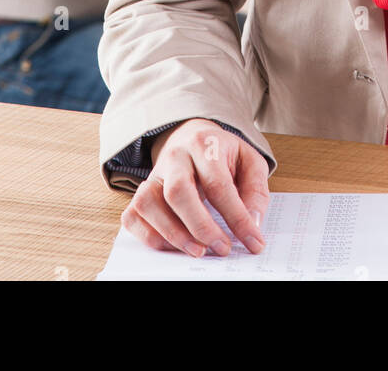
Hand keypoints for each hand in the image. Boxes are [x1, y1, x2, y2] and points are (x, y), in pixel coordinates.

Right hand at [121, 118, 270, 257]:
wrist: (193, 136)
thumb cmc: (222, 154)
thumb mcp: (249, 161)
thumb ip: (255, 190)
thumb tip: (252, 223)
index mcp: (205, 144)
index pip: (218, 184)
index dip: (237, 217)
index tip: (253, 242)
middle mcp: (174, 156)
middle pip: (178, 191)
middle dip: (201, 226)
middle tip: (222, 249)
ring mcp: (154, 173)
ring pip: (149, 203)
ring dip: (173, 234)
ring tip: (198, 251)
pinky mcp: (141, 190)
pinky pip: (132, 215)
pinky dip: (148, 236)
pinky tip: (173, 246)